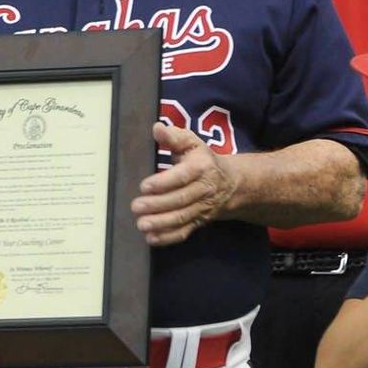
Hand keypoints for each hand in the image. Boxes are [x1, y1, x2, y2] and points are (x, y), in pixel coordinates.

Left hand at [132, 122, 238, 246]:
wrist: (231, 184)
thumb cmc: (203, 160)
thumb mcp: (192, 143)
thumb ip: (174, 137)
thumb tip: (157, 128)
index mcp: (201, 167)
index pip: (182, 176)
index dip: (164, 182)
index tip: (145, 186)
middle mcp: (203, 189)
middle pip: (180, 199)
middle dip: (158, 204)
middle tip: (136, 206)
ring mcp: (202, 208)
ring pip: (182, 217)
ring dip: (161, 223)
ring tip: (142, 224)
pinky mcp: (198, 222)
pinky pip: (184, 232)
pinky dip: (168, 237)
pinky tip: (151, 239)